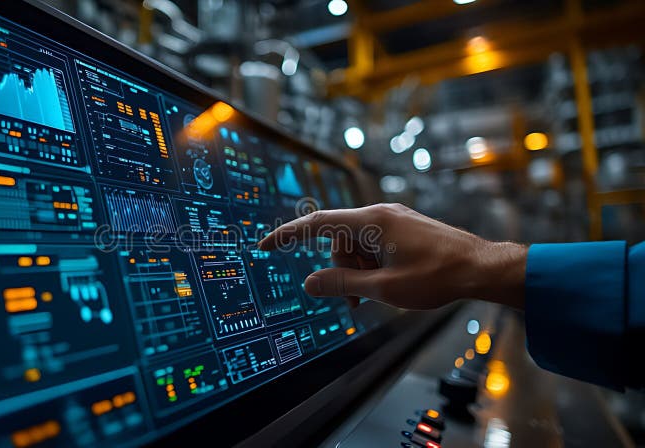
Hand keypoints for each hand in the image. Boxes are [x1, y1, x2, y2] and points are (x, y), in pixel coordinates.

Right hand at [257, 203, 526, 309]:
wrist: (483, 267)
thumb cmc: (439, 277)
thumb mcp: (384, 289)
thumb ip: (342, 285)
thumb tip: (309, 283)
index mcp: (372, 222)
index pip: (317, 223)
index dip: (287, 235)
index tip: (265, 246)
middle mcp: (380, 214)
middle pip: (339, 240)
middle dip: (339, 271)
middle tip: (353, 303)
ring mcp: (394, 220)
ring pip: (357, 245)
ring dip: (357, 272)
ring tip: (373, 298)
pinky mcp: (404, 228)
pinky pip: (374, 245)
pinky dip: (371, 266)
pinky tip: (385, 285)